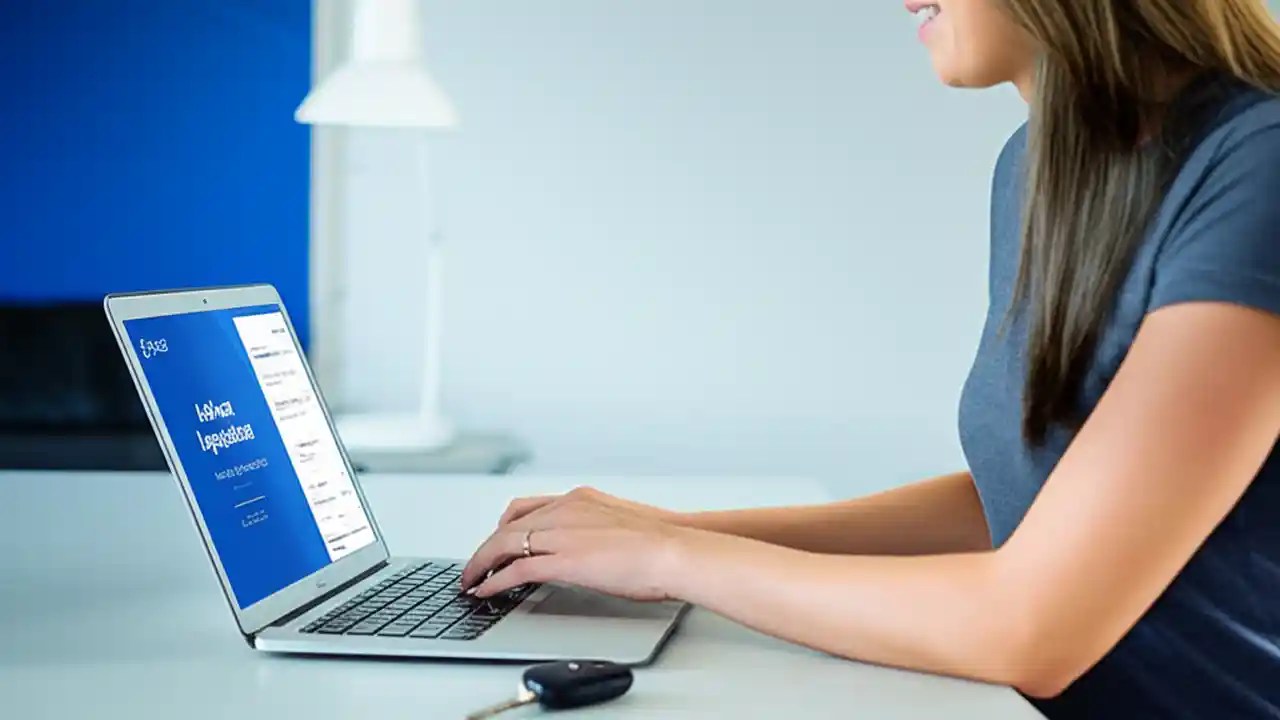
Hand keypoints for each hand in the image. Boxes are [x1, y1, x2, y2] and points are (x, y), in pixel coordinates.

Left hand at [460, 488, 693, 601]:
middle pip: (508, 526)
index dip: (505, 527)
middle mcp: (564, 509)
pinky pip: (515, 570)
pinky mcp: (561, 560)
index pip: (526, 508)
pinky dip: (494, 581)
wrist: (674, 548)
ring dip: (482, 563)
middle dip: (487, 548)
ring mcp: (560, 533)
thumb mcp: (620, 524)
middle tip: (475, 566)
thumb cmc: (661, 540)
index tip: (497, 540)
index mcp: (578, 498)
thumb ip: (596, 531)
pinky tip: (485, 591)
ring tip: (471, 580)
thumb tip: (591, 550)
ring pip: (504, 544)